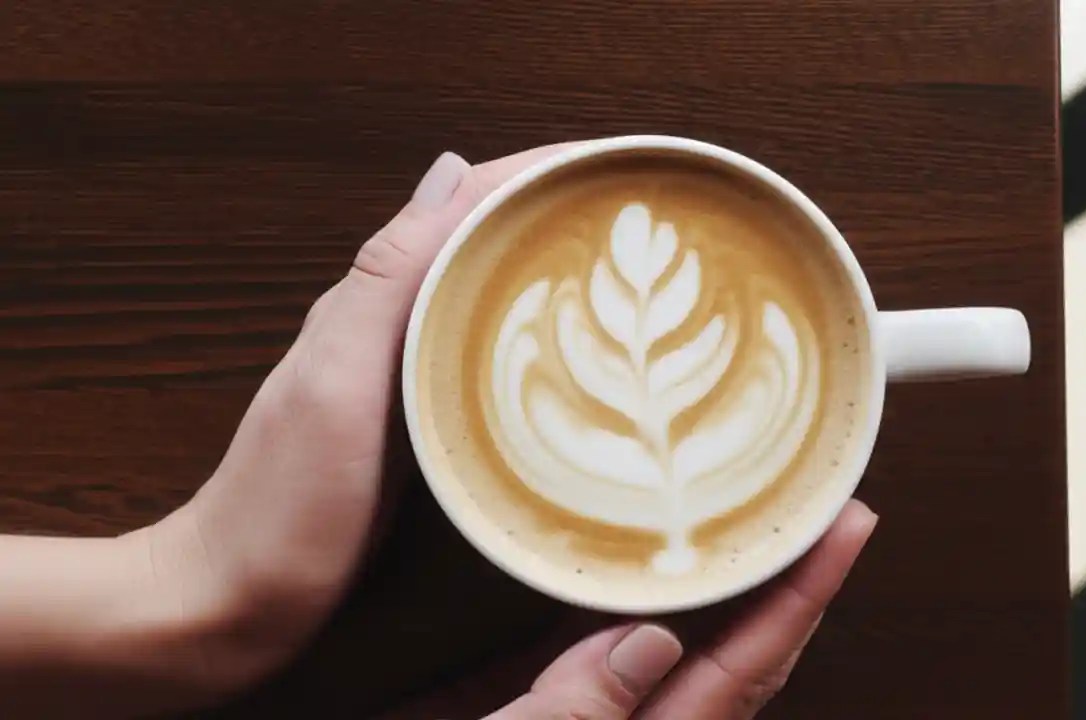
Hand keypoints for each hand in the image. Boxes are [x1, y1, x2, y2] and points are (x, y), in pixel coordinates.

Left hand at [142, 144, 581, 692]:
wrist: (236, 600)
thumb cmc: (285, 501)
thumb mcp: (336, 380)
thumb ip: (385, 277)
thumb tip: (450, 167)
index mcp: (374, 297)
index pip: (469, 201)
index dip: (543, 170)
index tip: (622, 168)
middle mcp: (391, 321)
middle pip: (487, 241)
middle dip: (562, 213)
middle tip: (648, 219)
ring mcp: (406, 372)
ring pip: (490, 296)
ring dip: (554, 269)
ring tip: (633, 273)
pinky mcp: (420, 421)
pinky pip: (487, 355)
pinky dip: (535, 335)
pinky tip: (578, 358)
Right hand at [403, 499, 875, 719]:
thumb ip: (569, 718)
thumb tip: (652, 645)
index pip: (742, 673)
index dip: (802, 598)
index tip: (848, 525)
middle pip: (734, 657)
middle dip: (784, 580)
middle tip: (823, 499)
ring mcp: (594, 717)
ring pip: (684, 647)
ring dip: (726, 581)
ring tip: (758, 508)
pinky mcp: (543, 703)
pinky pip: (614, 644)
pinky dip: (645, 594)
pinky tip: (641, 550)